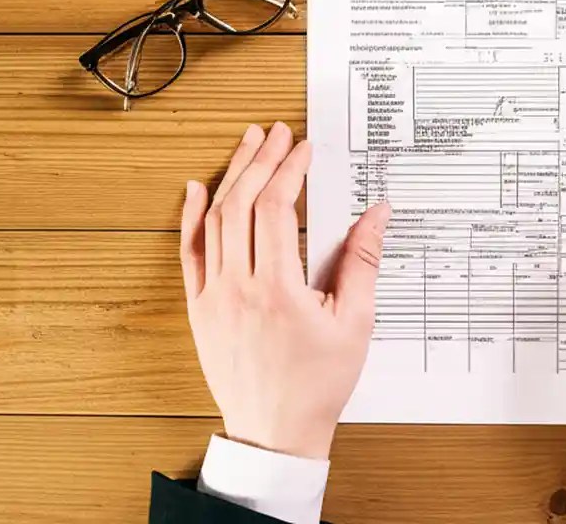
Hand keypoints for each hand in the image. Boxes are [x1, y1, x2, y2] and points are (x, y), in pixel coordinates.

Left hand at [180, 122, 390, 459]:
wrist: (275, 431)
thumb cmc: (317, 384)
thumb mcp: (355, 323)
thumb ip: (363, 263)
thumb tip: (376, 215)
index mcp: (277, 291)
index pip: (275, 209)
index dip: (288, 170)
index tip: (303, 149)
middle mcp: (238, 289)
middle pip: (240, 205)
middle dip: (259, 161)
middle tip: (276, 134)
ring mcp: (213, 298)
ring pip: (212, 222)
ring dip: (229, 178)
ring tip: (247, 146)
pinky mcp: (200, 309)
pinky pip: (189, 253)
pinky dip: (191, 217)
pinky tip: (196, 190)